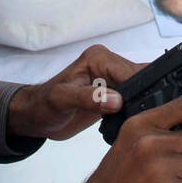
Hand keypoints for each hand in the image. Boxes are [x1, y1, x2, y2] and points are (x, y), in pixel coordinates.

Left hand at [6, 45, 140, 140]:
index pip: (131, 71)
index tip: (145, 111)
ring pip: (143, 89)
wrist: (36, 117)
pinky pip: (137, 99)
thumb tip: (117, 101)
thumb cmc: (42, 105)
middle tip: (141, 121)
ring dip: (143, 106)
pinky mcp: (116, 94)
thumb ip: (87, 98)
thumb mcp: (60, 101)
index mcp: (98, 58)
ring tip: (139, 124)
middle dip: (145, 99)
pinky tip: (134, 123)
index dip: (140, 91)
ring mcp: (113, 79)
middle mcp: (109, 65)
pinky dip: (138, 110)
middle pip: (142, 80)